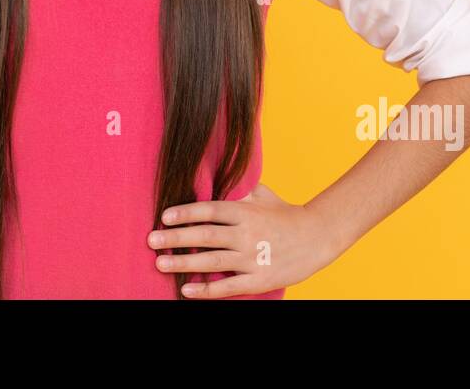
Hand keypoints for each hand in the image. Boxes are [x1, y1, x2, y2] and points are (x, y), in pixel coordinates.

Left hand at [146, 183, 332, 297]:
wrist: (318, 237)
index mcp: (246, 211)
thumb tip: (214, 178)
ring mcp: (253, 258)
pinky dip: (206, 290)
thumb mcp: (262, 194)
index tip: (164, 216)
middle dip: (176, 238)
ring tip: (160, 263)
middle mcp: (247, 234)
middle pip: (206, 236)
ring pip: (212, 262)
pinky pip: (228, 286)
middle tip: (151, 240)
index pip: (210, 210)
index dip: (186, 213)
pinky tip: (186, 290)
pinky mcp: (259, 279)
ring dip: (183, 264)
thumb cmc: (286, 213)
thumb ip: (237, 190)